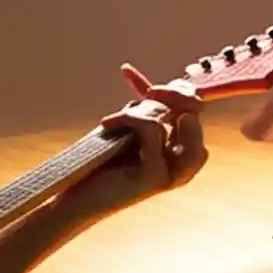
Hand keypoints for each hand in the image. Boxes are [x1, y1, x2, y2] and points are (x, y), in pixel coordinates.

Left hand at [54, 64, 208, 219]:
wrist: (76, 199)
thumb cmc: (100, 165)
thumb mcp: (126, 130)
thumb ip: (144, 111)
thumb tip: (141, 79)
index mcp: (179, 153)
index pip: (192, 111)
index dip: (172, 89)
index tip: (128, 74)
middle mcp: (182, 165)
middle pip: (195, 114)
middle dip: (175, 93)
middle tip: (150, 90)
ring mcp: (172, 172)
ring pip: (183, 119)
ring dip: (153, 106)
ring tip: (124, 115)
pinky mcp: (155, 175)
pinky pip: (154, 129)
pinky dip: (130, 118)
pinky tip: (108, 124)